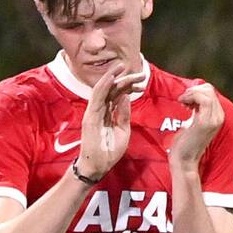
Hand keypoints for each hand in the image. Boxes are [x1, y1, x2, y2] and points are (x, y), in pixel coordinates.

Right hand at [77, 61, 145, 179]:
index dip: (129, 87)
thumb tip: (127, 96)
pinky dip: (104, 85)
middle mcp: (99, 110)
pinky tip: (112, 77)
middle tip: (140, 74)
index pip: (117, 95)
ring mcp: (93, 112)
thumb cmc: (109, 151)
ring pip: (103, 89)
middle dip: (125, 80)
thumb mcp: (123, 130)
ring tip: (122, 66)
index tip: (141, 83)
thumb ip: (124, 114)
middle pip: (112, 90)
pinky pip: (96, 97)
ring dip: (112, 77)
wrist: (98, 166)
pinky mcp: (90, 116)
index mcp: (107, 114)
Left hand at [169, 81, 224, 168]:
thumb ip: (196, 109)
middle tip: (182, 101)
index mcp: (217, 116)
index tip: (185, 101)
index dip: (196, 91)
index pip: (211, 92)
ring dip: (191, 93)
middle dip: (193, 91)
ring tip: (183, 103)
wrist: (184, 160)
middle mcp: (219, 117)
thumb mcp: (193, 121)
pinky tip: (183, 104)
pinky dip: (191, 97)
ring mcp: (214, 119)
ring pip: (207, 92)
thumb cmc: (185, 142)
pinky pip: (203, 100)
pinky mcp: (206, 122)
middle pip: (209, 90)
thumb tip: (190, 94)